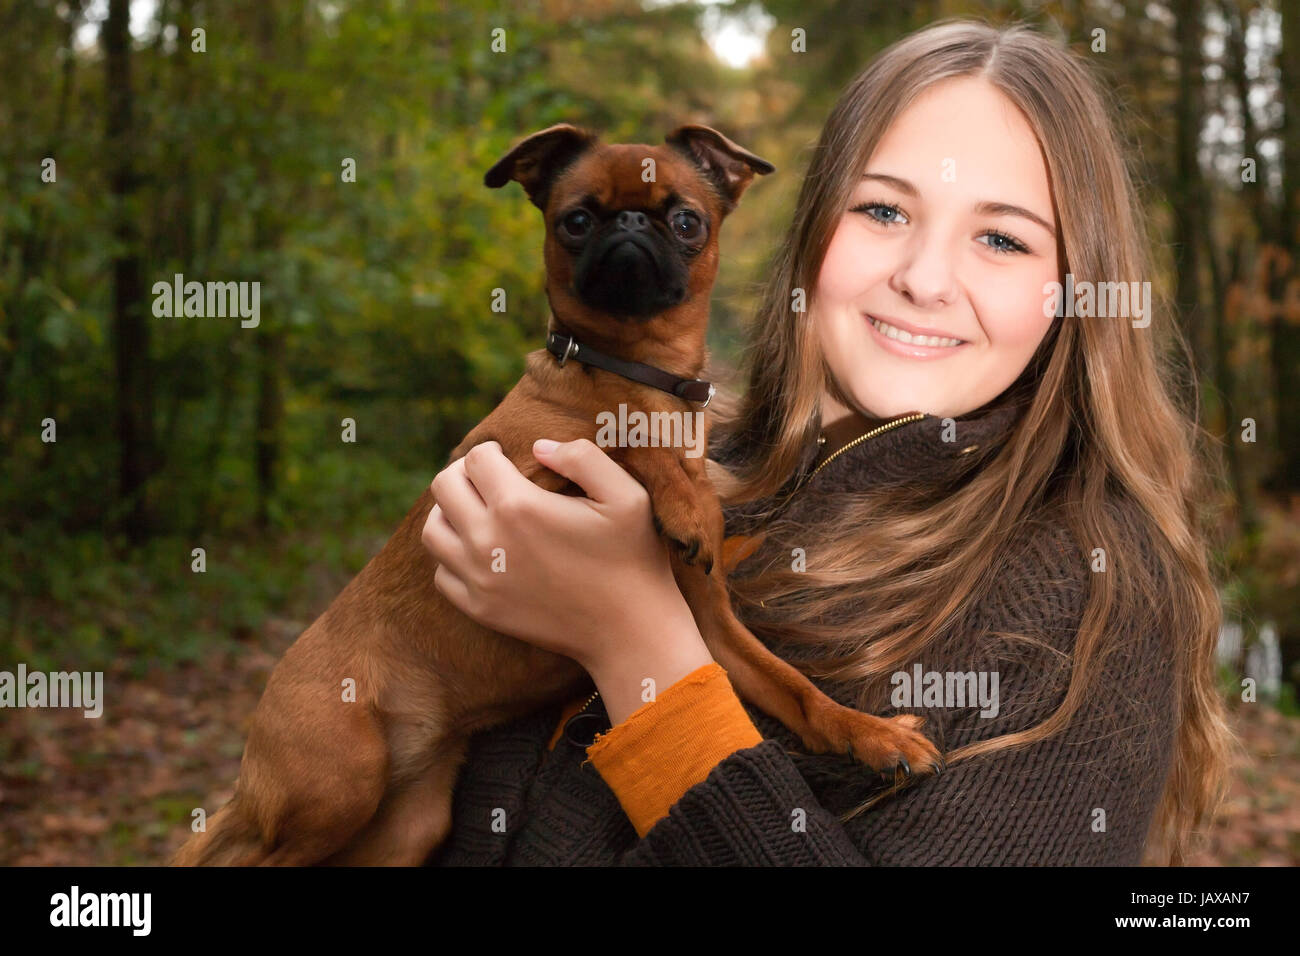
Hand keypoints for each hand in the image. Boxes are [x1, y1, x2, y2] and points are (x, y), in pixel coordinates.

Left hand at [421, 438, 706, 682]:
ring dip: (449, 512)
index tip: (503, 454)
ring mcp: (479, 579)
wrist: (628, 630)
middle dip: (462, 473)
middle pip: (444, 488)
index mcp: (519, 506)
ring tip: (474, 509)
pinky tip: (479, 550)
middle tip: (486, 477)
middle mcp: (488, 541)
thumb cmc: (632, 558)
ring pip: (433, 530)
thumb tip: (539, 446)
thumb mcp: (626, 495)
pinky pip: (442, 573)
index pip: (476, 459)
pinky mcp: (480, 608)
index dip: (489, 450)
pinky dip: (452, 556)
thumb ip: (582, 457)